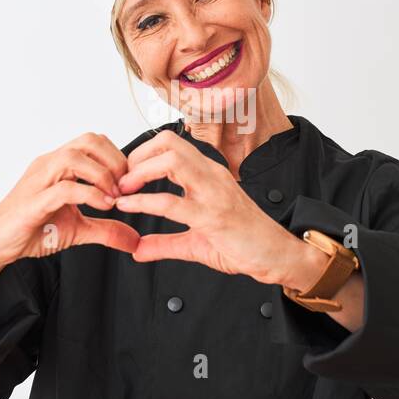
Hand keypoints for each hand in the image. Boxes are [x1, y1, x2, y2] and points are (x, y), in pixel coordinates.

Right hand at [0, 132, 139, 265]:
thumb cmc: (31, 230)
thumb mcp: (78, 230)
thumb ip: (106, 230)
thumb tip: (135, 239)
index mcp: (59, 165)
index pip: (94, 141)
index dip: (118, 157)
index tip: (130, 183)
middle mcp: (48, 165)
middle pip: (88, 140)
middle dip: (115, 161)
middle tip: (126, 187)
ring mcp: (38, 180)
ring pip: (74, 157)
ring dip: (102, 175)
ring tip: (114, 197)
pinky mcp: (32, 202)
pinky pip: (64, 188)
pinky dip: (90, 195)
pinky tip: (102, 207)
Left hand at [113, 128, 305, 284]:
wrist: (277, 256)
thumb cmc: (244, 243)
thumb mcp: (196, 242)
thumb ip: (165, 243)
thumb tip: (137, 248)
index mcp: (209, 174)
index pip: (171, 144)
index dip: (142, 154)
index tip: (125, 176)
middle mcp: (211, 176)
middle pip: (168, 142)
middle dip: (137, 156)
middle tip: (121, 179)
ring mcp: (214, 193)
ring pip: (171, 162)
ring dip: (140, 172)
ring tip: (123, 190)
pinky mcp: (213, 216)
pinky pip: (173, 201)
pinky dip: (144, 202)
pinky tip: (129, 207)